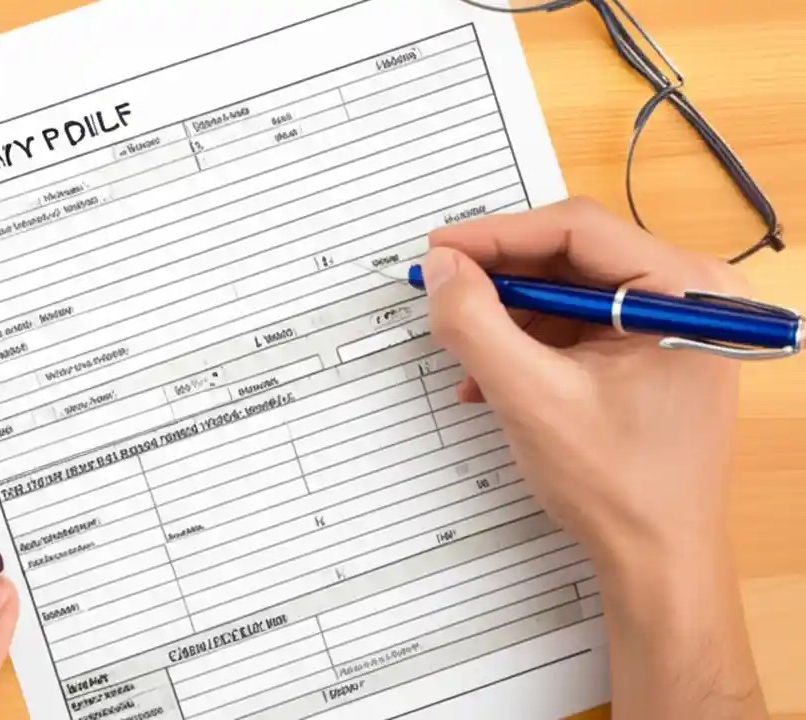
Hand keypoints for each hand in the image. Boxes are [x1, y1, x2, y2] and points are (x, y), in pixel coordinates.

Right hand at [424, 197, 744, 565]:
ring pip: (569, 289)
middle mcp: (692, 294)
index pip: (578, 230)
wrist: (658, 559)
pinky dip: (531, 342)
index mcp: (686, 291)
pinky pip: (579, 323)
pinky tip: (494, 377)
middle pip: (573, 255)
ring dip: (511, 317)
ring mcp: (673, 322)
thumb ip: (477, 324)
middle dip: (502, 279)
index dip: (498, 235)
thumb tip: (442, 266)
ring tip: (468, 355)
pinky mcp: (653, 349)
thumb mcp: (531, 398)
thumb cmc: (619, 487)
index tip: (439, 249)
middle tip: (443, 290)